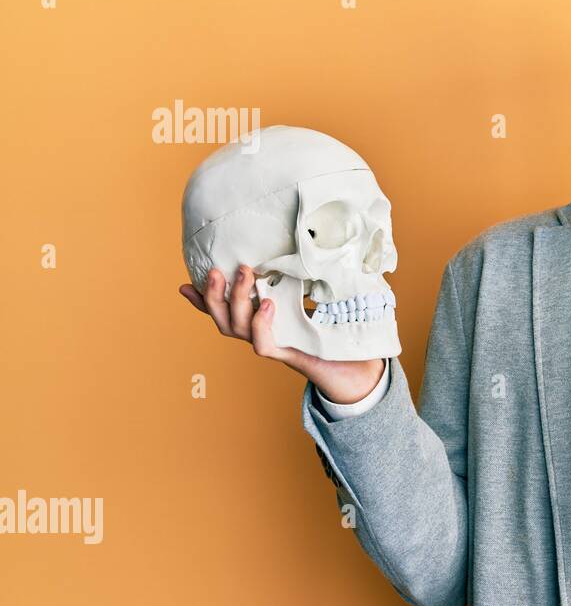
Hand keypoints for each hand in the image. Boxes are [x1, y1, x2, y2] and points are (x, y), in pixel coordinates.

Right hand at [178, 264, 386, 403]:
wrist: (353, 361)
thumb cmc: (333, 327)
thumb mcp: (313, 296)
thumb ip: (300, 277)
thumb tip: (301, 243)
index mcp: (260, 321)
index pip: (223, 311)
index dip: (201, 301)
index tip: (184, 285)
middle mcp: (259, 334)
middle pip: (222, 319)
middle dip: (214, 295)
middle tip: (218, 269)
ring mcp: (271, 344)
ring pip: (238, 328)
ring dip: (237, 299)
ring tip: (246, 273)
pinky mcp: (287, 354)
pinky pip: (263, 344)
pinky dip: (261, 324)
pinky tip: (267, 305)